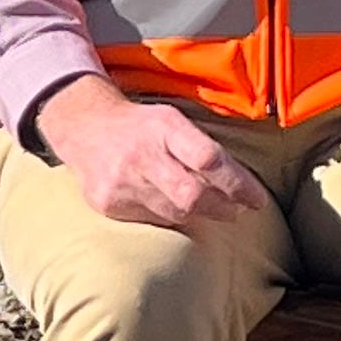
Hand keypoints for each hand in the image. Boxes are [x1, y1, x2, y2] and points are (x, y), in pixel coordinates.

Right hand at [33, 77, 269, 230]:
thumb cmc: (141, 125)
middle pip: (193, 195)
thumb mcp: (172, 120)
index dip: (238, 183)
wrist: (84, 127)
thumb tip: (241, 185)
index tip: (256, 198)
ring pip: (175, 214)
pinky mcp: (107, 203)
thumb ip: (202, 147)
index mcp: (163, 127)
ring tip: (214, 210)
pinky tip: (175, 208)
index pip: (209, 159)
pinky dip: (171, 217)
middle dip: (223, 208)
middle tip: (238, 210)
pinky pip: (152, 220)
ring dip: (201, 215)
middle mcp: (141, 155)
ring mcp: (122, 182)